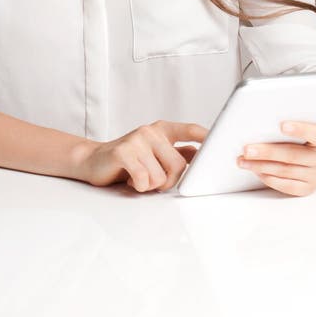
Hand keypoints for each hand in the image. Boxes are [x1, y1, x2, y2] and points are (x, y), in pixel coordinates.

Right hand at [74, 121, 208, 191]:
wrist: (93, 160)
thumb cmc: (129, 160)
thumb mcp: (155, 154)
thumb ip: (177, 153)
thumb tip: (202, 156)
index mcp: (163, 130)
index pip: (190, 130)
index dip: (206, 136)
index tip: (222, 141)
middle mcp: (151, 131)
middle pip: (178, 165)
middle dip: (169, 181)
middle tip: (153, 180)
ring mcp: (137, 139)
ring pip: (160, 177)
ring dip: (150, 185)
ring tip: (138, 176)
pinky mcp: (123, 152)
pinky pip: (144, 179)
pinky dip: (139, 187)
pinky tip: (130, 179)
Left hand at [237, 120, 315, 196]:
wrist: (315, 148)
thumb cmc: (301, 134)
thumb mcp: (301, 123)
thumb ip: (286, 121)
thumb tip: (259, 120)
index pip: (314, 133)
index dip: (299, 129)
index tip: (281, 125)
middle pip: (292, 155)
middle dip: (266, 153)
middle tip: (248, 150)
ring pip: (285, 171)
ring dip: (261, 166)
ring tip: (244, 161)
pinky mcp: (308, 188)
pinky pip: (286, 186)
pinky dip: (269, 178)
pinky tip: (257, 172)